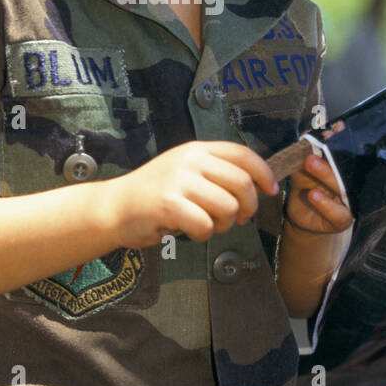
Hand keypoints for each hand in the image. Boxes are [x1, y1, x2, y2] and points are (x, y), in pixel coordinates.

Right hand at [105, 140, 279, 248]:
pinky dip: (202, 235)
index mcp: (197, 150)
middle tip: (237, 218)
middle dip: (247, 208)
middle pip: (242, 184)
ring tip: (207, 224)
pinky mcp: (168, 204)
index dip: (263, 173)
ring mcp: (178, 181)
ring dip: (223, 224)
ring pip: (228, 207)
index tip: (270, 190)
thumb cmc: (155, 193)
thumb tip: (257, 185)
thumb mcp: (185, 170)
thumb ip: (216, 172)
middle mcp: (189, 160)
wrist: (114, 207)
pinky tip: (189, 230)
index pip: (242, 154)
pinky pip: (205, 226)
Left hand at [284, 121, 352, 236]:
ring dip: (326, 174)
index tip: (336, 129)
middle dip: (333, 154)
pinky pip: (338, 214)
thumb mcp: (303, 168)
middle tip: (318, 143)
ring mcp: (348, 202)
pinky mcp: (341, 220)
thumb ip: (305, 153)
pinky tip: (313, 194)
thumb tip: (307, 135)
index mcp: (344, 169)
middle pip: (346, 168)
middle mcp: (350, 184)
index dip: (343, 140)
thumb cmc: (307, 187)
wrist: (302, 215)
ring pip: (342, 188)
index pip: (348, 152)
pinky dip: (325, 204)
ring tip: (310, 163)